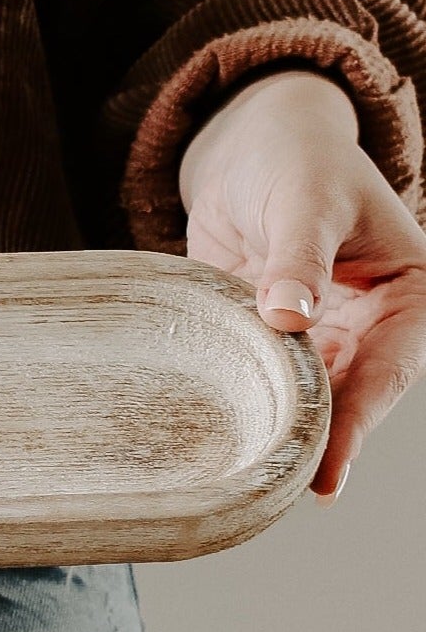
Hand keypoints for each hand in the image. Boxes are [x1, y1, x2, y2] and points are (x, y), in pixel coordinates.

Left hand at [179, 67, 425, 501]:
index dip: (359, 421)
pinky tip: (224, 434)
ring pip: (309, 394)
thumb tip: (287, 316)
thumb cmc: (297, 160)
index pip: (390, 369)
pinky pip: (265, 375)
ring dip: (284, 427)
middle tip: (282, 487)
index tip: (329, 472)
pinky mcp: (273, 335)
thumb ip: (299, 257)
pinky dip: (249, 400)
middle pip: (351, 395)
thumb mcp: (305, 200)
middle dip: (320, 439)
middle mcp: (376, 324)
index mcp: (413, 294)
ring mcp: (325, 334)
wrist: (251, 144)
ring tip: (254, 477)